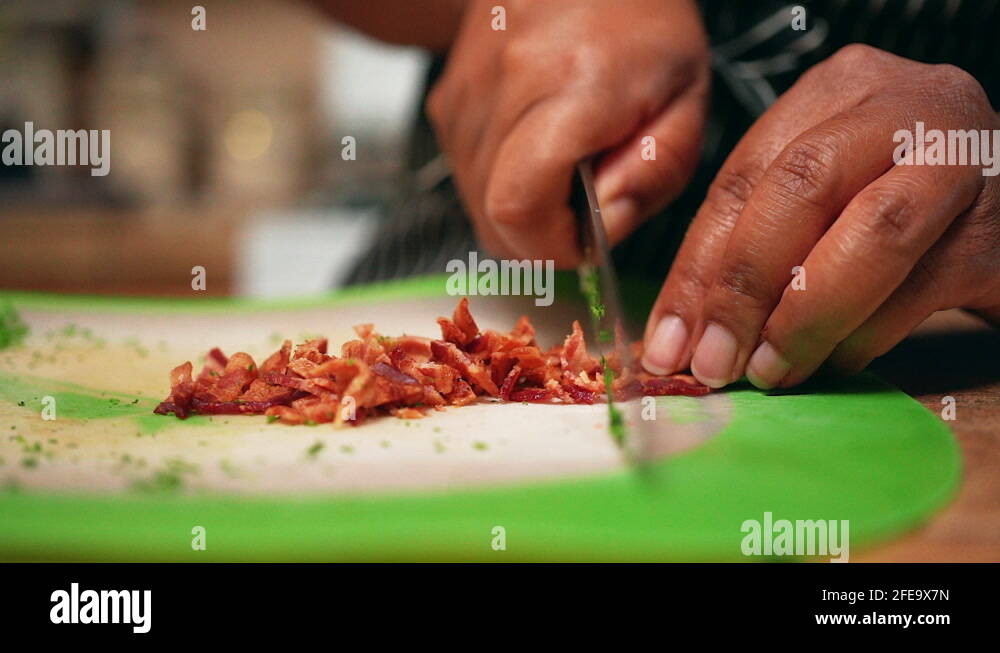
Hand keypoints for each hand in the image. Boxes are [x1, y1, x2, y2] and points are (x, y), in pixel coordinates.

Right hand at [427, 0, 708, 265]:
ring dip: (522, 211)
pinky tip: (535, 150)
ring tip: (563, 169)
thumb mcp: (685, 100)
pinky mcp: (446, 103)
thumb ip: (653, 173)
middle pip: (494, 219)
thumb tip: (604, 231)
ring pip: (476, 205)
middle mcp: (503, 90)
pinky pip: (466, 177)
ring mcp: (465, 97)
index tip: (589, 238)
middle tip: (582, 208)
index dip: (553, 245)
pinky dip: (500, 185)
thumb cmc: (640, 25)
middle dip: (542, 238)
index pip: (521, 208)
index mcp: (572, 90)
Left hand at [642, 44, 999, 388]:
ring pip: (870, 237)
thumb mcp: (817, 197)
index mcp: (837, 90)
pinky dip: (863, 336)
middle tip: (714, 362)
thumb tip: (678, 335)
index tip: (667, 342)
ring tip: (769, 372)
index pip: (743, 178)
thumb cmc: (890, 201)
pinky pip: (918, 289)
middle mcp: (902, 107)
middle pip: (802, 188)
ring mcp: (960, 160)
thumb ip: (751, 242)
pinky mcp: (998, 228)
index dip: (697, 269)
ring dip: (804, 319)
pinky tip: (831, 361)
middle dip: (745, 289)